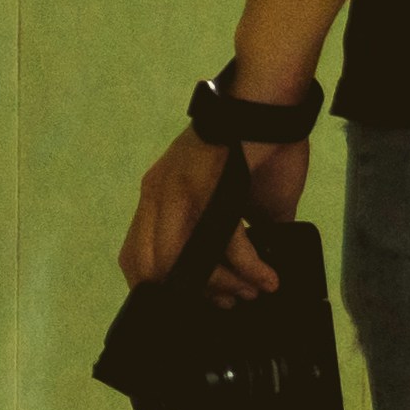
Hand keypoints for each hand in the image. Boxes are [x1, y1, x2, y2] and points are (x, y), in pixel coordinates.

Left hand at [119, 127, 313, 299]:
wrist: (272, 106)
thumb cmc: (259, 151)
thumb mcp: (237, 203)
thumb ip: (233, 239)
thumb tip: (251, 281)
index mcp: (158, 196)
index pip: (137, 256)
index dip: (160, 289)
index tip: (192, 302)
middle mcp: (157, 195)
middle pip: (150, 268)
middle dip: (190, 295)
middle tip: (227, 303)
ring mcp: (176, 192)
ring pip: (181, 261)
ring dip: (221, 285)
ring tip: (251, 292)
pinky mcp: (205, 190)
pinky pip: (221, 243)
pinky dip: (246, 268)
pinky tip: (266, 278)